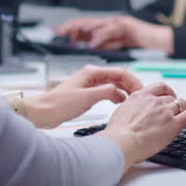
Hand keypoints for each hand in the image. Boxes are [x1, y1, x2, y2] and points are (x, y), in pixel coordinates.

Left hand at [24, 66, 143, 128]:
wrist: (43, 113)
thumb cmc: (59, 104)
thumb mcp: (87, 98)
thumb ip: (106, 92)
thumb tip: (119, 91)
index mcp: (91, 72)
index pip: (120, 72)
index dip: (133, 81)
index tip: (141, 91)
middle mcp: (91, 76)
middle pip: (118, 77)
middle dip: (130, 86)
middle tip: (140, 98)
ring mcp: (89, 85)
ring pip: (113, 84)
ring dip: (124, 91)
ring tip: (132, 101)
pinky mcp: (87, 94)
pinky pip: (106, 92)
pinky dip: (115, 96)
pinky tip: (119, 103)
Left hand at [54, 16, 173, 53]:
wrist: (159, 38)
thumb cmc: (140, 40)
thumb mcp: (118, 44)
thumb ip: (105, 43)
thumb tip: (90, 44)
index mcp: (106, 26)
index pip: (83, 26)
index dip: (69, 28)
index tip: (56, 31)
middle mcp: (109, 22)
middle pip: (85, 22)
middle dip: (70, 26)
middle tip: (57, 30)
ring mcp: (117, 22)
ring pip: (95, 24)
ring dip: (82, 30)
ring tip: (70, 35)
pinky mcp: (126, 25)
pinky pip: (110, 31)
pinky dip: (100, 37)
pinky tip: (93, 42)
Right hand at [99, 82, 185, 168]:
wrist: (122, 142)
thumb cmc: (117, 133)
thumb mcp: (120, 113)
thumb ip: (131, 109)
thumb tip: (132, 114)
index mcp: (140, 96)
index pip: (159, 87)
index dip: (167, 91)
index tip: (169, 95)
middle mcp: (154, 101)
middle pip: (171, 98)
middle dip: (175, 102)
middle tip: (176, 108)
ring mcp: (165, 112)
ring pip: (181, 104)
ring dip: (185, 107)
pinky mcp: (174, 124)